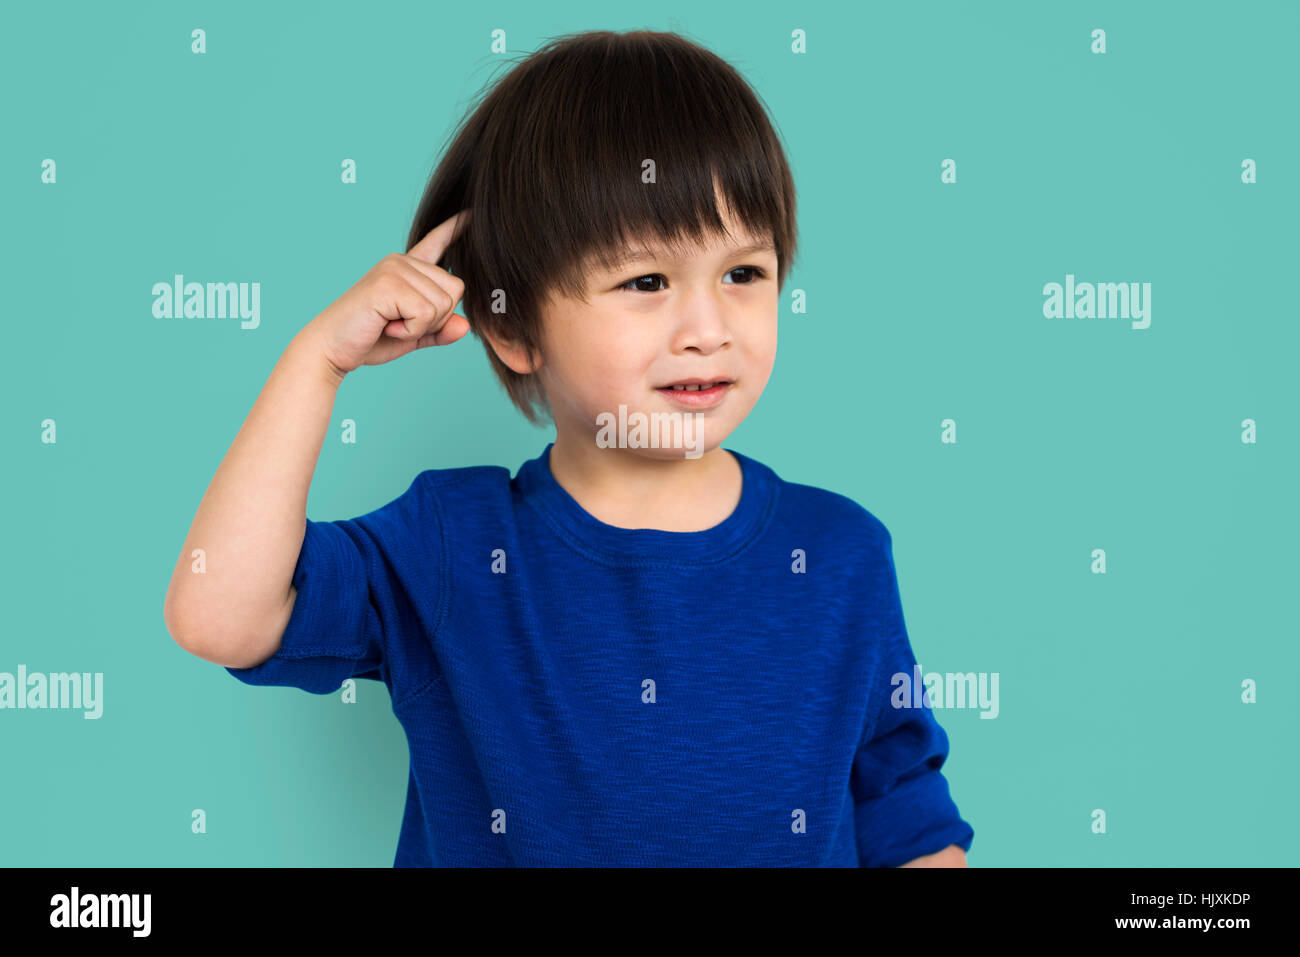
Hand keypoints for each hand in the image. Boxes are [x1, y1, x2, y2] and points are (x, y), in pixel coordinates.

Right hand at [308, 209, 471, 380]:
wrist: (331, 350)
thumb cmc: (369, 340)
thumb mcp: (413, 336)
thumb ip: (439, 330)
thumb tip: (465, 325)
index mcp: (406, 268)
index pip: (435, 243)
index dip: (453, 229)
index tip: (470, 213)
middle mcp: (401, 262)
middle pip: (455, 290)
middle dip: (435, 319)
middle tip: (400, 323)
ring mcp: (394, 269)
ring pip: (443, 304)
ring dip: (420, 327)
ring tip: (390, 324)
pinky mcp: (387, 284)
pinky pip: (426, 314)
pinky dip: (410, 331)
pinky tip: (387, 327)